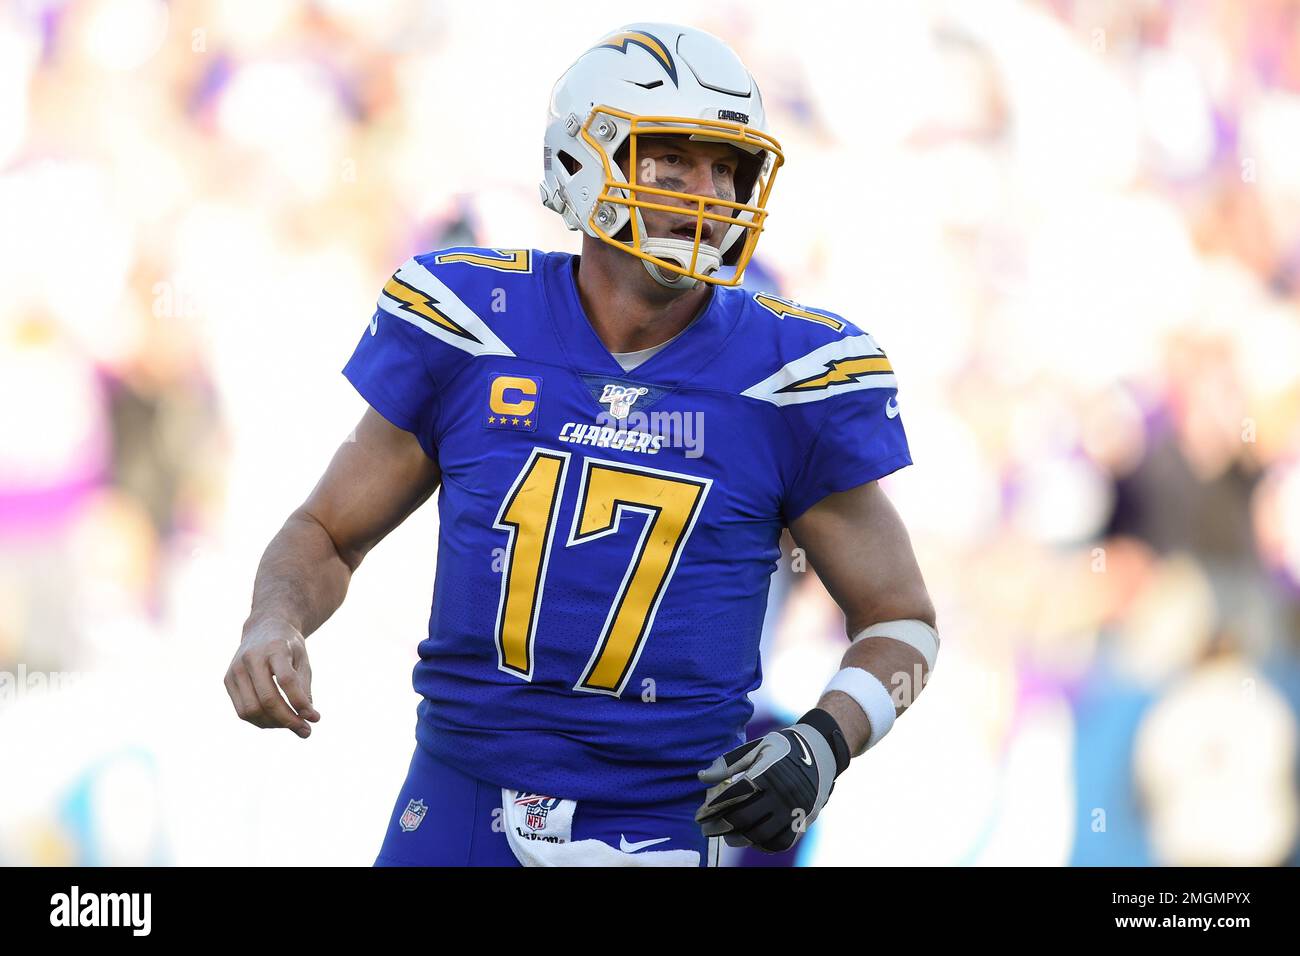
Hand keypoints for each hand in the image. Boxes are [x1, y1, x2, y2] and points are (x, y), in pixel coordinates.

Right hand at [224, 617, 319, 737]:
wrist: (264, 627)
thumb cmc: (289, 647)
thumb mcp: (303, 660)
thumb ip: (304, 687)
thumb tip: (308, 718)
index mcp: (275, 648)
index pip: (286, 680)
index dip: (300, 702)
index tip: (315, 718)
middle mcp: (251, 658)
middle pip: (267, 699)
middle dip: (288, 720)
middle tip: (306, 731)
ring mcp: (235, 669)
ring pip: (251, 710)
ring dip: (274, 724)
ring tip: (292, 725)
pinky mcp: (227, 680)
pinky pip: (242, 711)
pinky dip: (261, 721)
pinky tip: (277, 721)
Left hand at [694, 710, 848, 852]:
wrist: (822, 751)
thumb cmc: (784, 747)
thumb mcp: (757, 747)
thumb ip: (729, 764)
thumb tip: (702, 777)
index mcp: (768, 771)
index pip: (734, 796)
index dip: (713, 808)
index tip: (699, 815)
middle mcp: (783, 792)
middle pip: (744, 818)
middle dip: (720, 826)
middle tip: (706, 829)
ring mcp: (795, 809)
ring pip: (761, 834)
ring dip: (739, 838)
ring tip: (727, 835)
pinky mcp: (804, 820)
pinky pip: (781, 842)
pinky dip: (762, 844)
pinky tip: (750, 839)